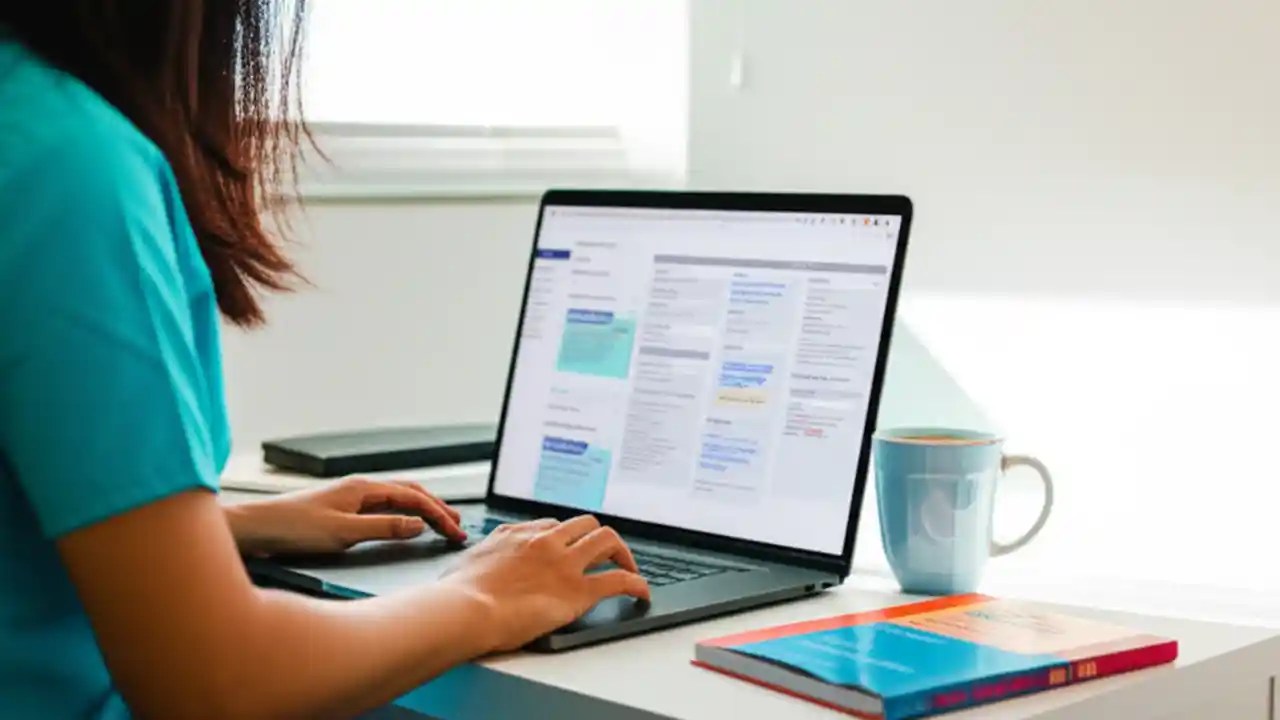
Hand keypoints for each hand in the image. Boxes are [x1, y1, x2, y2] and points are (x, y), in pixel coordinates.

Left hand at [224, 477, 466, 555]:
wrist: (256, 528)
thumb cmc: (293, 528)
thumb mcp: (344, 532)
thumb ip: (384, 527)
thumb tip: (417, 524)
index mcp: (365, 488)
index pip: (414, 498)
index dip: (439, 515)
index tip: (456, 532)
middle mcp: (361, 487)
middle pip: (411, 492)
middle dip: (438, 508)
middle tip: (458, 526)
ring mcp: (351, 496)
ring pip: (398, 498)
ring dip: (422, 509)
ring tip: (440, 523)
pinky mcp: (342, 508)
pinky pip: (384, 506)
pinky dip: (403, 513)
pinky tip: (405, 523)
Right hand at [441, 515, 649, 652]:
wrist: (464, 609)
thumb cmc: (457, 593)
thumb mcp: (468, 561)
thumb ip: (485, 556)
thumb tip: (482, 562)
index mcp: (518, 534)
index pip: (553, 525)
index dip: (566, 537)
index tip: (571, 547)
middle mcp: (546, 542)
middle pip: (586, 524)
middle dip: (598, 537)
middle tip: (604, 553)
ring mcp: (565, 564)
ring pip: (607, 541)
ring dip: (622, 552)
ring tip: (628, 566)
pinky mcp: (578, 591)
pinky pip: (618, 580)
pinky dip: (636, 583)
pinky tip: (641, 591)